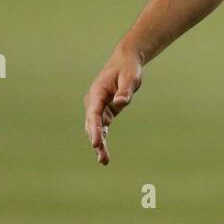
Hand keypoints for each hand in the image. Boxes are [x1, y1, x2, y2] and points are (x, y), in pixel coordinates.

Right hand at [82, 47, 143, 165]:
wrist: (125, 63)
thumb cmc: (128, 69)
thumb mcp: (130, 77)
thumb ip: (125, 91)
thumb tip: (121, 102)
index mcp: (97, 93)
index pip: (94, 114)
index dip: (95, 129)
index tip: (96, 142)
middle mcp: (94, 101)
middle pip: (92, 125)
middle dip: (97, 141)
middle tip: (102, 158)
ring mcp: (98, 107)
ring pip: (96, 129)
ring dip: (99, 144)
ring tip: (104, 161)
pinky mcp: (104, 111)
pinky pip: (102, 127)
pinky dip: (102, 139)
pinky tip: (103, 153)